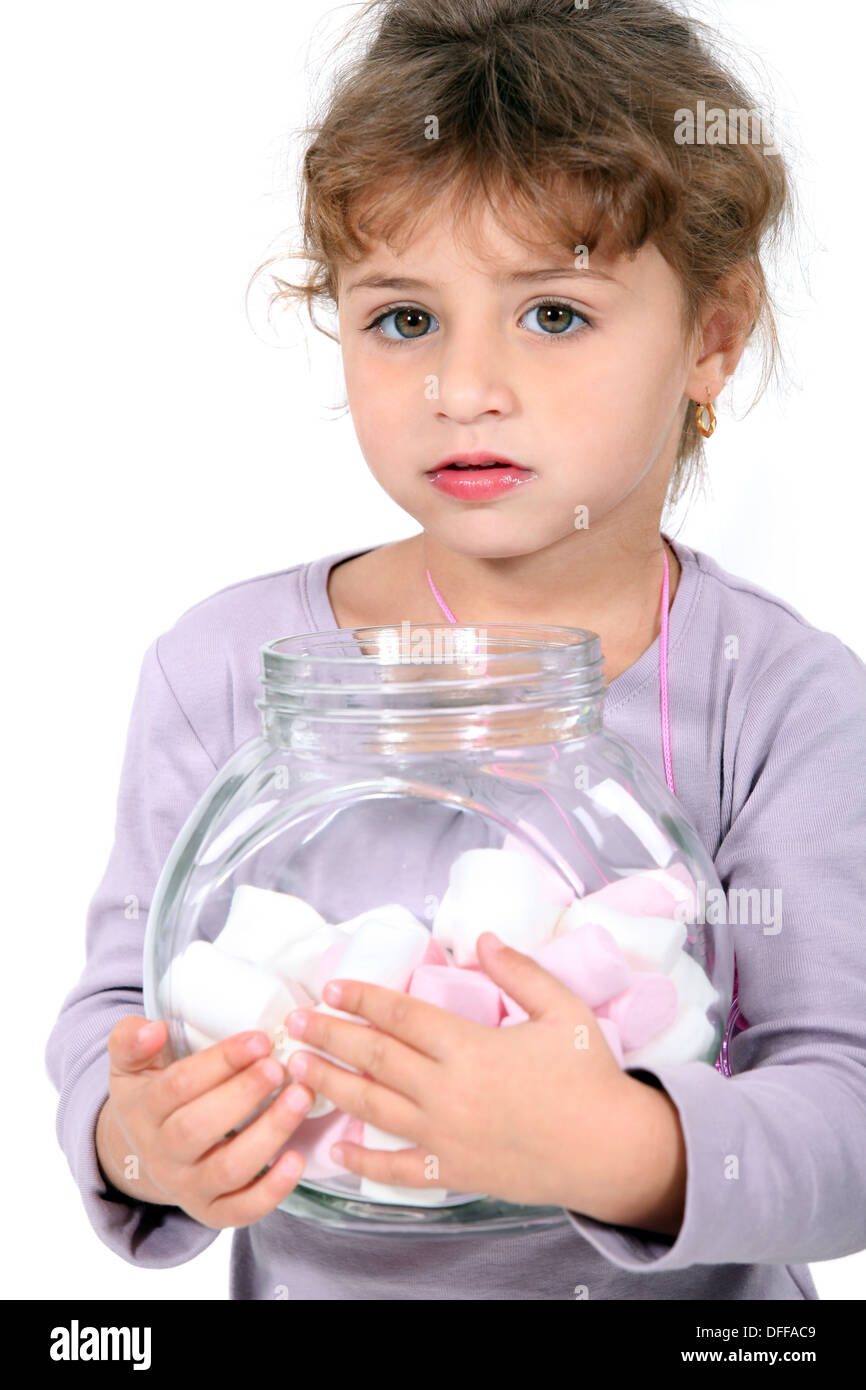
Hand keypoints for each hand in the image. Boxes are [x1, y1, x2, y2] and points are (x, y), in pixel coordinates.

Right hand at [97, 1015, 316, 1227]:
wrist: (146, 1152)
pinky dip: (271, 1191)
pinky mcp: (213, 1211)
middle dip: (243, 1095)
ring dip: (268, 1135)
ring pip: (226, 1169)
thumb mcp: (130, 1064)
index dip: (221, 1062)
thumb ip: (131, 1040)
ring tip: (301, 1098)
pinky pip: (241, 1210)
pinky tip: (297, 1159)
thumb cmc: (152, 1093)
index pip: (178, 1086)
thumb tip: (153, 1030)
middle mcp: (162, 1154)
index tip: (260, 1039)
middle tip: (280, 1067)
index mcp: (144, 1110)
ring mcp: (187, 1186)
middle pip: (197, 1130)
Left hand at [281, 932, 639, 1214]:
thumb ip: (521, 971)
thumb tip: (483, 937)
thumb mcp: (564, 1010)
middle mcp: (447, 1090)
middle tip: (294, 1022)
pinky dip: (365, 1162)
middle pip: (374, 1057)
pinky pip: (398, 1169)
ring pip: (373, 1108)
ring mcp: (445, 1135)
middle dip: (330, 1037)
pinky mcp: (453, 1171)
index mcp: (469, 1046)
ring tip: (298, 1069)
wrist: (611, 1151)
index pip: (400, 1015)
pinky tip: (338, 1151)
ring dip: (331, 1086)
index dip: (362, 999)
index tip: (331, 988)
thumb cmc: (590, 1077)